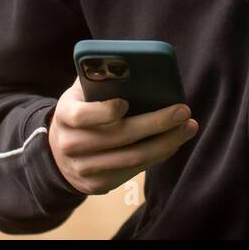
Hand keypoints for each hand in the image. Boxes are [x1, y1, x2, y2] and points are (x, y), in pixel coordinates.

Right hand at [46, 77, 197, 195]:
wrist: (60, 150)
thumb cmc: (82, 109)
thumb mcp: (82, 92)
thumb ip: (99, 77)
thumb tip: (130, 64)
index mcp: (65, 115)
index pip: (83, 115)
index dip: (106, 111)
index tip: (127, 102)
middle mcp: (70, 145)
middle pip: (118, 137)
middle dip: (156, 123)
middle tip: (183, 111)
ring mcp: (83, 169)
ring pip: (132, 157)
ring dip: (166, 143)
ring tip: (188, 127)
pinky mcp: (97, 185)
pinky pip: (134, 171)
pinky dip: (158, 156)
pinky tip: (173, 143)